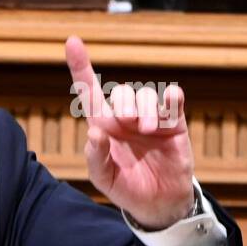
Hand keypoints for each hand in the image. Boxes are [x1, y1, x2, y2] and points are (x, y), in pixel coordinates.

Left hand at [66, 35, 195, 229]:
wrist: (158, 203)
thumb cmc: (125, 187)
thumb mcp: (103, 177)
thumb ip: (95, 157)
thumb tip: (95, 132)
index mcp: (104, 126)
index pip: (89, 91)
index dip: (81, 67)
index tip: (72, 42)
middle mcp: (126, 117)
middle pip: (122, 91)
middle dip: (123, 103)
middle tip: (126, 124)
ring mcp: (151, 118)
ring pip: (147, 94)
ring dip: (145, 109)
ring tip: (146, 130)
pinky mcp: (174, 124)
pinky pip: (173, 99)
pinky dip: (171, 99)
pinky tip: (168, 108)